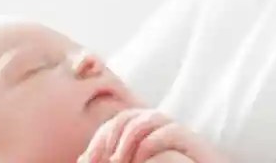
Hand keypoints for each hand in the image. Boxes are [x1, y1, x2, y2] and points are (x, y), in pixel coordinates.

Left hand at [78, 108, 229, 162]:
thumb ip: (115, 160)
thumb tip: (82, 159)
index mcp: (145, 134)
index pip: (116, 123)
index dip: (99, 139)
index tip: (87, 161)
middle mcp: (160, 128)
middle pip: (128, 117)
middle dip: (109, 137)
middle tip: (101, 161)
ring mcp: (176, 132)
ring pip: (146, 120)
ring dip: (127, 140)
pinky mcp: (192, 141)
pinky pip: (168, 132)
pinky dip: (149, 145)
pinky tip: (138, 161)